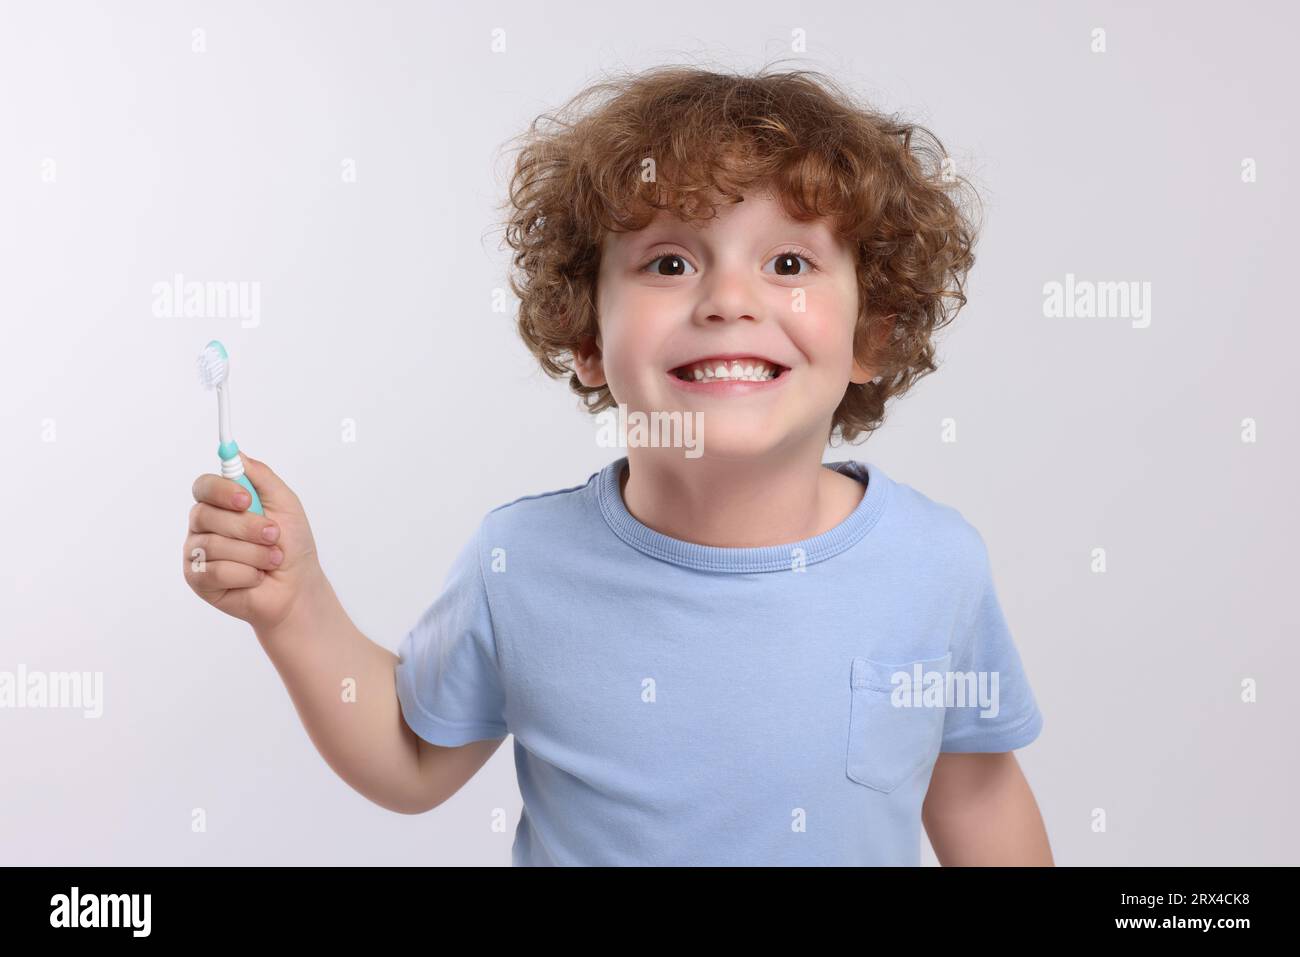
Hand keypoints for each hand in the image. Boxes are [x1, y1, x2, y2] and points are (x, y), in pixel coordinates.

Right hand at [183, 451, 324, 632]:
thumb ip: (260, 476)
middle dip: (246, 527)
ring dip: (252, 553)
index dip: (221, 491)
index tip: (246, 500)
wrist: (298, 587)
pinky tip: (256, 578)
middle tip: (273, 535)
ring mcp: (197, 552)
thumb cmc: (292, 545)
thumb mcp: (286, 504)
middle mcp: (204, 525)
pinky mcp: (198, 579)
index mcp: (222, 504)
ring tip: (271, 560)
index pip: (204, 486)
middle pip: (204, 514)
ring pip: (212, 544)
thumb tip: (235, 452)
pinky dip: (244, 574)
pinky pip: (213, 570)